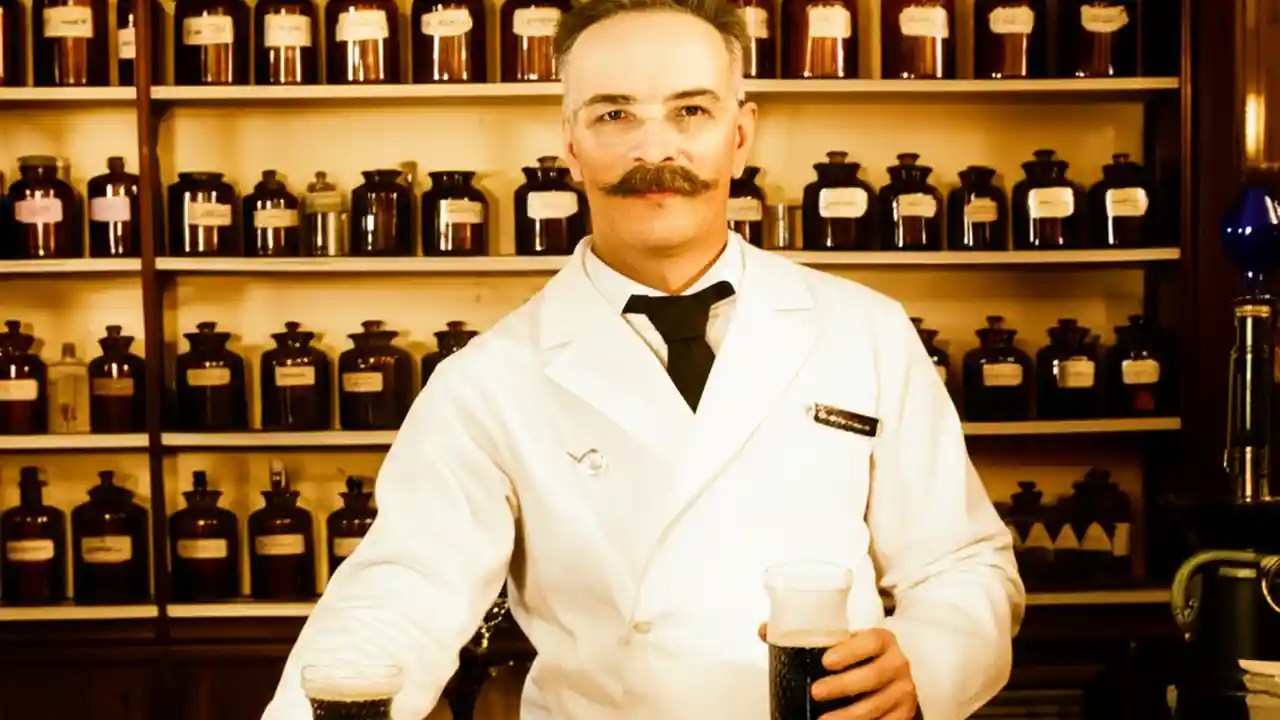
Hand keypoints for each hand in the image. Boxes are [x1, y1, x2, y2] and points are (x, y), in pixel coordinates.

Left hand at [759, 625, 917, 719]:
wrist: (893, 675)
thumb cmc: (860, 656)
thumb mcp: (842, 642)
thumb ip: (807, 635)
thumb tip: (764, 630)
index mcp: (882, 640)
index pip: (870, 641)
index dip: (850, 651)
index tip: (826, 662)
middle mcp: (898, 663)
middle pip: (873, 676)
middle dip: (843, 686)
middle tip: (816, 692)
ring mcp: (903, 690)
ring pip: (876, 705)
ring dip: (848, 717)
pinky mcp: (903, 713)